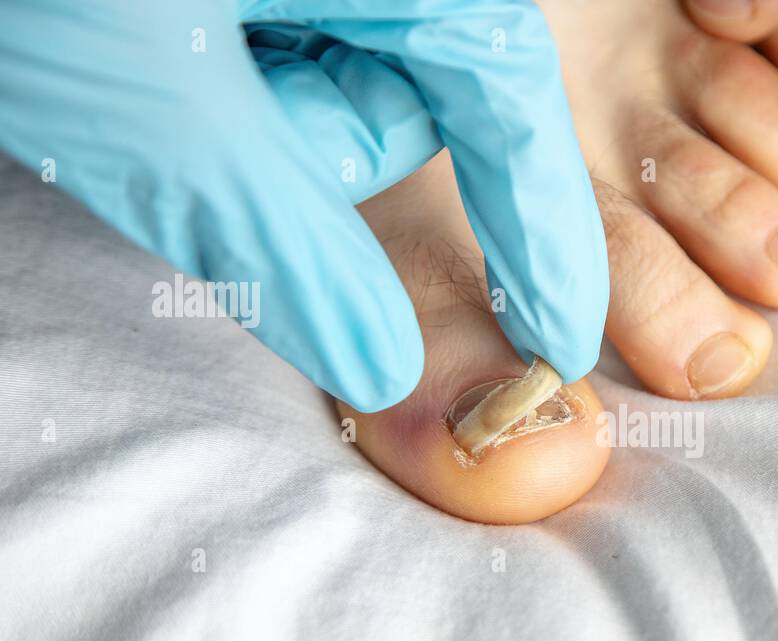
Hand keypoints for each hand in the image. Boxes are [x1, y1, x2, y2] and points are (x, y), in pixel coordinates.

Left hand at [0, 0, 607, 411]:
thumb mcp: (159, 109)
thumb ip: (287, 248)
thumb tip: (377, 365)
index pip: (508, 98)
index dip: (542, 232)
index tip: (559, 341)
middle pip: (407, 94)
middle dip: (318, 149)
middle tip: (200, 134)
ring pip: (327, 81)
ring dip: (248, 121)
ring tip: (138, 76)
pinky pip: (272, 55)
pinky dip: (214, 90)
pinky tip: (135, 54)